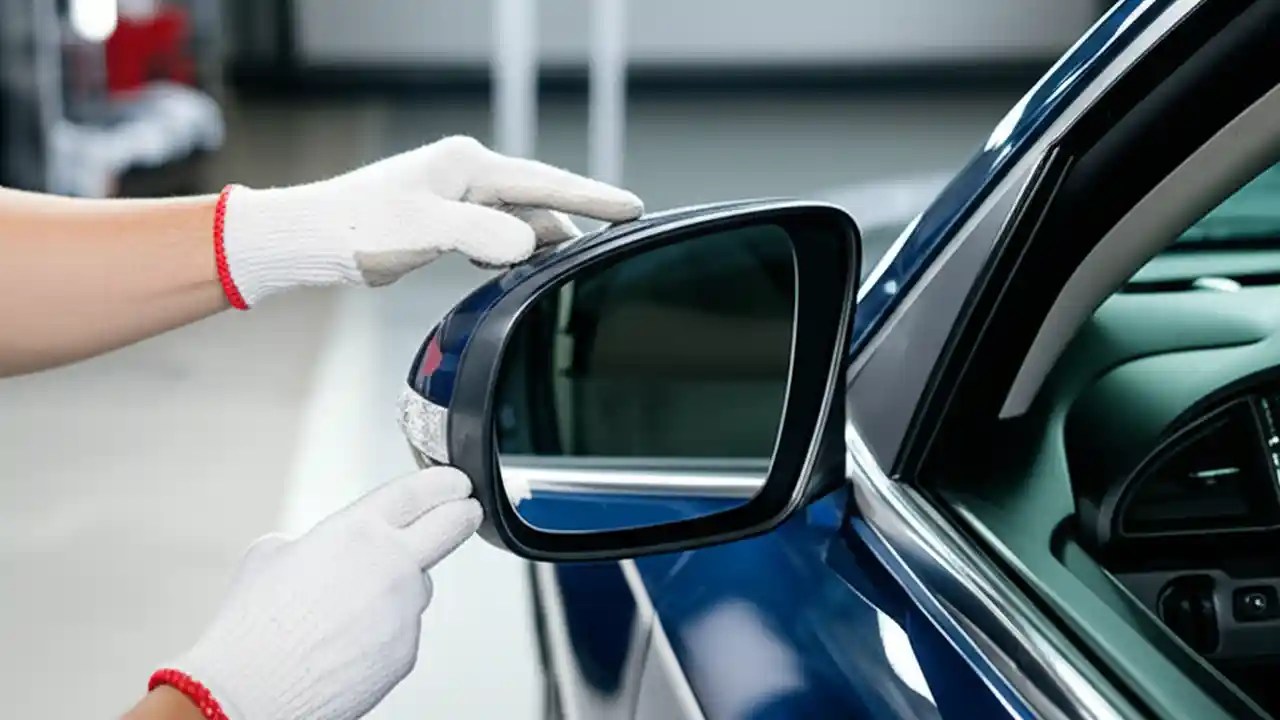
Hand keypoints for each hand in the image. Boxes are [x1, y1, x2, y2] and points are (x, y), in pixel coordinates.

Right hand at [157, 467, 481, 719]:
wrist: (249, 693)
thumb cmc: (253, 630)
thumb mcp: (271, 556)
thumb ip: (314, 542)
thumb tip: (324, 551)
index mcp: (357, 532)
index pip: (417, 493)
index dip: (443, 484)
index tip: (454, 483)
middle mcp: (391, 566)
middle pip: (450, 526)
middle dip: (462, 514)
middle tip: (465, 510)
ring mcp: (404, 611)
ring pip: (418, 587)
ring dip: (399, 589)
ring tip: (347, 611)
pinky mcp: (406, 651)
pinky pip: (404, 630)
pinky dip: (384, 632)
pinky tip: (346, 642)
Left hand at [217, 135, 643, 307]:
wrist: (314, 238)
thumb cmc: (361, 228)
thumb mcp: (427, 229)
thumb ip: (482, 234)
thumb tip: (528, 244)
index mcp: (468, 166)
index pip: (545, 182)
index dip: (592, 198)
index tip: (632, 208)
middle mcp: (467, 175)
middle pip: (539, 201)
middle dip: (574, 223)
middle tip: (613, 247)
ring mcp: (457, 197)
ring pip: (518, 221)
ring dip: (540, 244)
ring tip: (569, 269)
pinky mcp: (446, 221)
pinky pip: (497, 235)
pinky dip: (513, 253)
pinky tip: (513, 271)